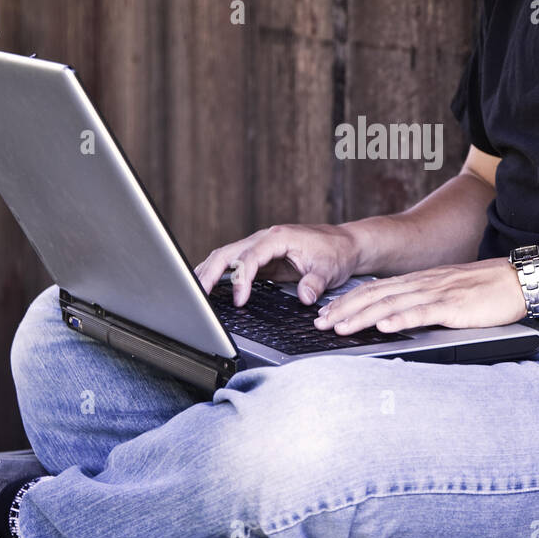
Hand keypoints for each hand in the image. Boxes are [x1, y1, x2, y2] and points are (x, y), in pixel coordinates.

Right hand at [194, 223, 360, 305]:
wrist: (344, 246)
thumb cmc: (336, 253)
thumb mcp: (330, 269)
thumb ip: (315, 283)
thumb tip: (305, 297)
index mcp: (278, 237)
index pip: (250, 256)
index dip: (241, 278)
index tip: (239, 300)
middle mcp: (264, 239)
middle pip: (227, 252)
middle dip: (209, 274)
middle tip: (197, 296)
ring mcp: (260, 247)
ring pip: (225, 256)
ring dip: (208, 273)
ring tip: (194, 293)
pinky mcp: (261, 259)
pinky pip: (233, 265)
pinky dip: (218, 275)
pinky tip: (207, 287)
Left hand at [313, 258, 527, 333]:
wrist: (518, 279)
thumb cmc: (486, 290)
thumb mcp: (447, 293)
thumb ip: (424, 302)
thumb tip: (400, 317)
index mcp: (419, 281)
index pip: (375, 290)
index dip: (348, 301)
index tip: (327, 313)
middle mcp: (422, 283)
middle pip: (375, 295)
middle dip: (344, 310)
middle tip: (319, 323)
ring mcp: (437, 293)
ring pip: (391, 304)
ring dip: (362, 317)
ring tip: (340, 328)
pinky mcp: (453, 306)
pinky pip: (422, 312)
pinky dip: (401, 319)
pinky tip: (384, 327)